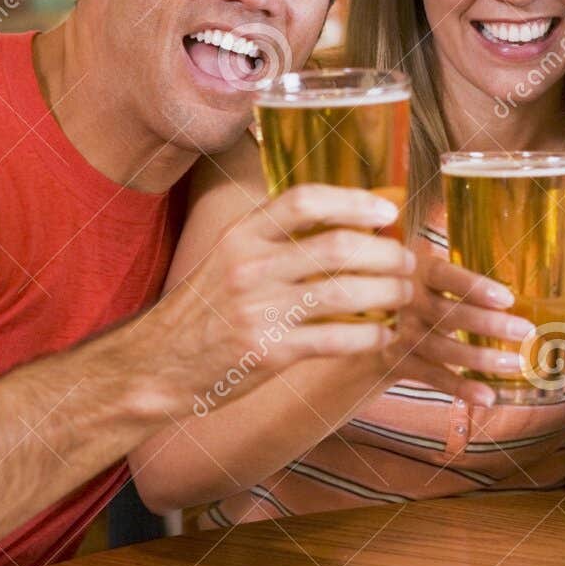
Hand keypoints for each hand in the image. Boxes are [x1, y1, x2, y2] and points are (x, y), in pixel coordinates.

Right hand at [144, 185, 415, 406]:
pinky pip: (337, 339)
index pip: (304, 200)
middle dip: (386, 252)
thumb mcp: (229, 258)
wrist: (157, 365)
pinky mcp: (269, 351)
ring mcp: (259, 310)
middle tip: (407, 260)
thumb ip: (276, 239)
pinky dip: (371, 337)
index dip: (353, 200)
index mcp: (242, 236)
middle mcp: (250, 267)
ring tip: (404, 295)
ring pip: (345, 291)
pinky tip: (385, 336)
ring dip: (388, 292)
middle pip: (338, 247)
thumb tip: (347, 221)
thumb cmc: (205, 309)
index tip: (386, 209)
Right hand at [382, 249, 537, 406]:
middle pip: (446, 314)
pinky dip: (461, 387)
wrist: (365, 320)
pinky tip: (488, 396)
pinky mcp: (395, 360)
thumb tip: (523, 295)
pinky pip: (432, 376)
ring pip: (442, 349)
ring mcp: (398, 332)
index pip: (444, 275)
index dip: (474, 287)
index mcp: (417, 270)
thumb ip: (463, 280)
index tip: (508, 299)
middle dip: (489, 324)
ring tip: (517, 363)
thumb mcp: (431, 274)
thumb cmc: (419, 291)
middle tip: (526, 331)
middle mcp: (403, 300)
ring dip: (481, 358)